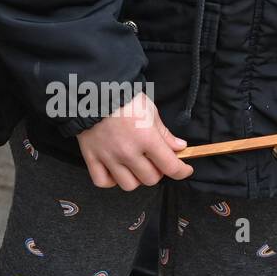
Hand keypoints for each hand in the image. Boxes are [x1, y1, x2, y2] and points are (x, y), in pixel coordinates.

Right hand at [76, 92, 192, 189]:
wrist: (93, 90)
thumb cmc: (125, 98)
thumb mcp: (150, 111)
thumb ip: (165, 134)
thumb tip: (180, 148)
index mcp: (147, 139)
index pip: (171, 167)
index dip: (182, 171)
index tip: (185, 169)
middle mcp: (128, 151)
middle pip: (150, 179)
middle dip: (158, 172)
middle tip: (155, 161)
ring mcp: (108, 156)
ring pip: (129, 185)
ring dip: (136, 178)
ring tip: (136, 166)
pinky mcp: (91, 157)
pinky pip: (102, 182)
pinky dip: (111, 180)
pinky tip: (116, 171)